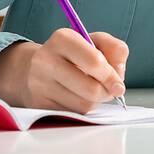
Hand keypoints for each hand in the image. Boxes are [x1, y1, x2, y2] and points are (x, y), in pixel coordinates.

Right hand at [0, 30, 127, 113]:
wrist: (34, 69)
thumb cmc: (71, 55)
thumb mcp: (93, 42)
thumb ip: (114, 48)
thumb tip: (119, 70)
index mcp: (62, 39)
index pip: (94, 61)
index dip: (111, 76)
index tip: (118, 83)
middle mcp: (46, 60)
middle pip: (91, 89)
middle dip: (106, 92)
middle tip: (109, 89)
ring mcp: (39, 84)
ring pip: (83, 105)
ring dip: (95, 102)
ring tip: (90, 90)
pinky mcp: (38, 104)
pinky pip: (72, 114)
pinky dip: (81, 109)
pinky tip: (77, 98)